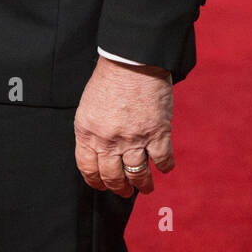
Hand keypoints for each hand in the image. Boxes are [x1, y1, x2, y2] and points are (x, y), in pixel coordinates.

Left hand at [74, 55, 173, 196]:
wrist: (132, 60)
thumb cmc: (110, 78)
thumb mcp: (89, 105)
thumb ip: (93, 130)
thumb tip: (100, 152)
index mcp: (87, 131)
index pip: (87, 167)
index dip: (95, 181)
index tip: (102, 186)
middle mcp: (108, 139)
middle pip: (113, 176)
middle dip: (120, 188)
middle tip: (125, 191)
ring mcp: (133, 139)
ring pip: (138, 175)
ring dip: (142, 185)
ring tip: (145, 188)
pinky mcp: (157, 133)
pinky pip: (162, 161)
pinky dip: (165, 167)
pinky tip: (164, 167)